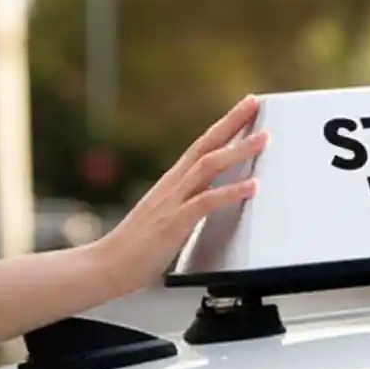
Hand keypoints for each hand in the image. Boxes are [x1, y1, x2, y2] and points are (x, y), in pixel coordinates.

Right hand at [89, 95, 267, 294]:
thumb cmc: (136, 248)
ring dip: (238, 150)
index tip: (244, 108)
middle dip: (232, 122)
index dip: (223, 125)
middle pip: (206, 145)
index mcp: (172, 183)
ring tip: (263, 138)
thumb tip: (210, 200)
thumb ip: (188, 204)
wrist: (106, 266)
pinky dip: (231, 192)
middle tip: (255, 102)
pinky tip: (252, 186)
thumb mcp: (167, 218)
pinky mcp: (174, 223)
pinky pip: (206, 202)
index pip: (201, 145)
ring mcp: (172, 202)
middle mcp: (172, 186)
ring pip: (208, 166)